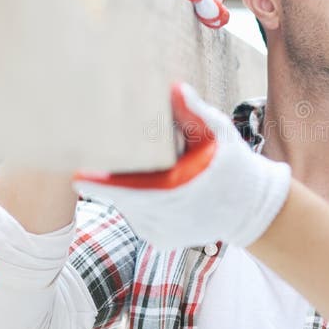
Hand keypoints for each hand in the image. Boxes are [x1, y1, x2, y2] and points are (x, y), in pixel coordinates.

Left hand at [73, 83, 290, 248]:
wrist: (252, 209)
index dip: (100, 184)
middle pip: (122, 196)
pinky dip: (135, 201)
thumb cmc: (234, 166)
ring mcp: (162, 233)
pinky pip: (136, 216)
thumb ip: (193, 112)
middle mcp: (166, 219)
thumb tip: (175, 87)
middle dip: (109, 176)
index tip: (76, 174)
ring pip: (127, 207)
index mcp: (178, 193)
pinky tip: (146, 183)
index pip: (128, 191)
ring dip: (123, 188)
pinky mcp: (160, 240)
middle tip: (94, 151)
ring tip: (126, 164)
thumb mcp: (218, 134)